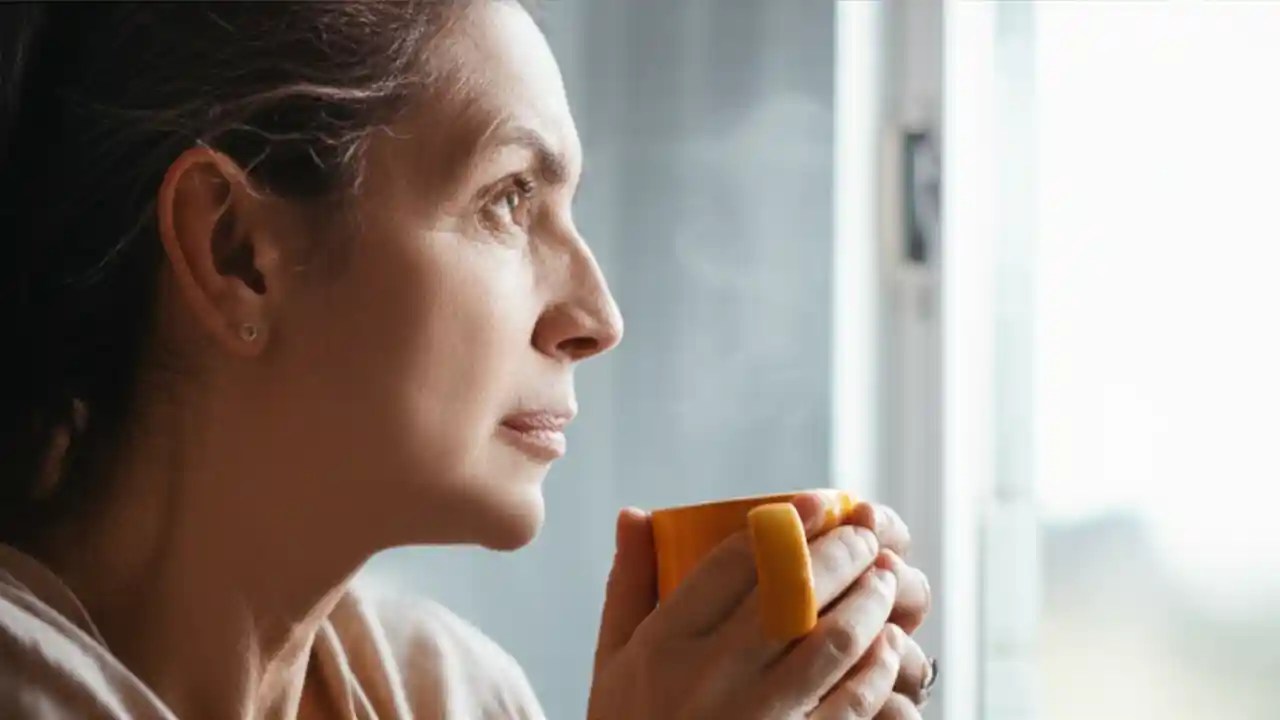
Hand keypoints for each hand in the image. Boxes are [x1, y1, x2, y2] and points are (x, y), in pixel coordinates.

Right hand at [587, 494, 925, 718]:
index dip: (787, 522)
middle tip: (863, 533)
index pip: (736, 562)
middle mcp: (712, 674)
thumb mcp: (612, 660)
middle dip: (841, 552)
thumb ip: (629, 585)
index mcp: (666, 642)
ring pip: (832, 640)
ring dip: (869, 601)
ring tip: (884, 576)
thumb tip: (636, 514)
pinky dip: (877, 667)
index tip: (818, 500)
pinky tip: (887, 643)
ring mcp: (759, 716)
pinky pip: (852, 702)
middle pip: (792, 591)